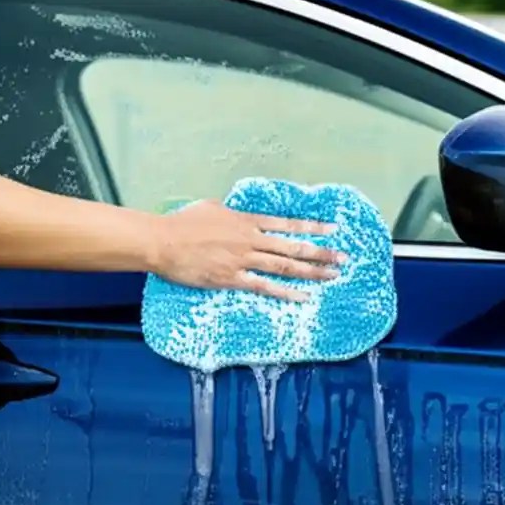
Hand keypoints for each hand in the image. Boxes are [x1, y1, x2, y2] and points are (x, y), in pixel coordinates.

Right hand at [147, 199, 344, 301]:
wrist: (162, 241)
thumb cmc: (182, 223)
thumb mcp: (212, 208)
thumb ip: (233, 213)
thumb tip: (241, 214)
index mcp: (246, 221)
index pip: (286, 224)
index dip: (312, 227)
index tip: (333, 229)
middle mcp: (251, 239)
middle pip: (293, 246)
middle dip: (321, 252)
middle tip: (343, 257)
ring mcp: (243, 259)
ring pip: (285, 266)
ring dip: (311, 271)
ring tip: (332, 275)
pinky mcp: (232, 278)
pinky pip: (265, 287)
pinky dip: (286, 292)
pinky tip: (304, 296)